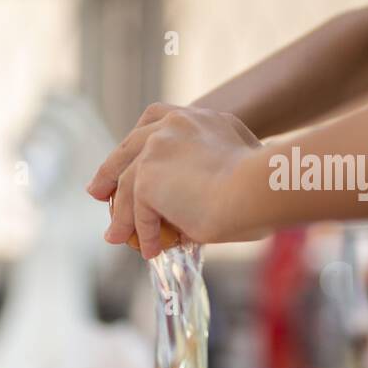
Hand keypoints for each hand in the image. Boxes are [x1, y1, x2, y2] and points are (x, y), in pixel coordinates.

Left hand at [87, 106, 261, 256]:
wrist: (258, 189)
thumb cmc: (268, 187)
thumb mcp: (244, 168)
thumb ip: (220, 174)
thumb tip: (211, 203)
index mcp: (204, 118)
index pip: (160, 120)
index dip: (143, 140)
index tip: (136, 157)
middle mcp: (176, 124)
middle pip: (132, 144)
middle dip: (112, 169)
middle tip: (99, 191)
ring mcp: (158, 148)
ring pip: (129, 182)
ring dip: (122, 212)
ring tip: (117, 235)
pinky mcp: (147, 177)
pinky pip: (137, 210)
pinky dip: (141, 231)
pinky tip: (149, 249)